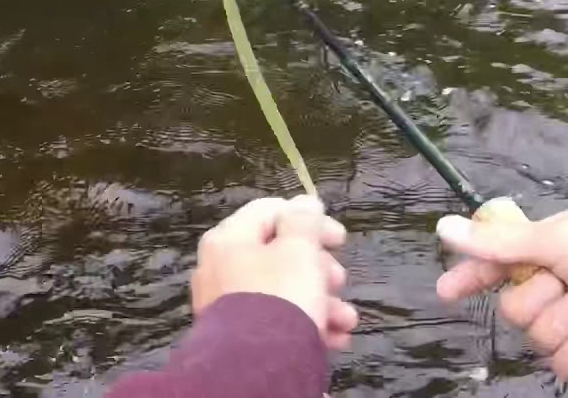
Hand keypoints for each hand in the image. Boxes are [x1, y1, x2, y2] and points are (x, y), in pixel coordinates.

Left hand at [193, 195, 357, 349]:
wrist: (257, 365)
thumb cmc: (281, 295)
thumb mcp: (300, 249)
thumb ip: (305, 220)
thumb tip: (306, 201)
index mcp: (230, 239)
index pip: (272, 211)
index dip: (311, 220)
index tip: (339, 239)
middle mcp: (222, 267)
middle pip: (281, 254)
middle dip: (321, 269)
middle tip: (340, 281)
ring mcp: (227, 303)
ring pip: (284, 290)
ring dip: (322, 301)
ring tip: (345, 320)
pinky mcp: (238, 334)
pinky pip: (276, 318)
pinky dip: (306, 323)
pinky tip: (333, 338)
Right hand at [435, 208, 567, 379]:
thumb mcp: (561, 240)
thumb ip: (500, 243)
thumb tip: (444, 226)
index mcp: (560, 242)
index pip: (504, 257)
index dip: (475, 274)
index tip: (448, 292)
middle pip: (516, 304)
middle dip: (538, 301)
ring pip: (538, 336)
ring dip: (562, 327)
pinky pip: (565, 363)